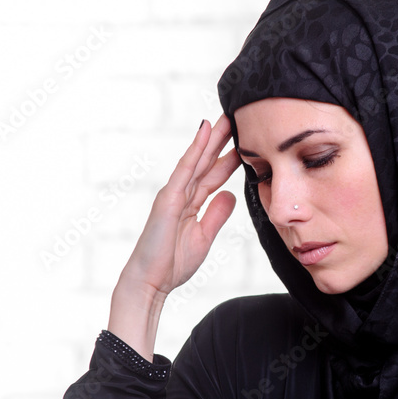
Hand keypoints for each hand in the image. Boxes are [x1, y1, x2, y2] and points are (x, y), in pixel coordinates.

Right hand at [113, 116, 239, 307]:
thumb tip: (230, 194)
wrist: (150, 282)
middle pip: (207, 160)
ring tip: (227, 115)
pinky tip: (205, 132)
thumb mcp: (204, 236)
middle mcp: (182, 193)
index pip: (215, 174)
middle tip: (239, 116)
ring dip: (212, 136)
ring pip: (197, 159)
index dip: (230, 156)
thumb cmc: (172, 263)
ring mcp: (174, 193)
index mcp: (192, 203)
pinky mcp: (168, 199)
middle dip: (223, 139)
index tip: (247, 140)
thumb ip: (216, 214)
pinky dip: (195, 150)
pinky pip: (185, 170)